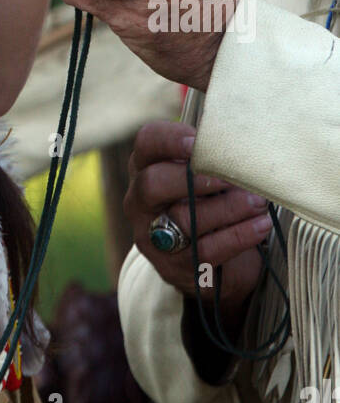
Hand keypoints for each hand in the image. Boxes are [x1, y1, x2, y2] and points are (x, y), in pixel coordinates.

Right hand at [125, 121, 268, 315]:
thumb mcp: (204, 174)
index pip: (147, 142)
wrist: (213, 264)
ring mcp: (152, 236)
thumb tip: (243, 135)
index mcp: (145, 166)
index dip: (170, 138)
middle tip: (228, 178)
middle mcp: (140, 201)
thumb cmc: (210, 203)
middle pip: (152, 183)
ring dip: (227, 208)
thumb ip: (212, 153)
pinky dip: (238, 236)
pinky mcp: (174, 267)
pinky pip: (205, 250)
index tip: (198, 140)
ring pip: (183, 218)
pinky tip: (261, 225)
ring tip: (258, 202)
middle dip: (193, 178)